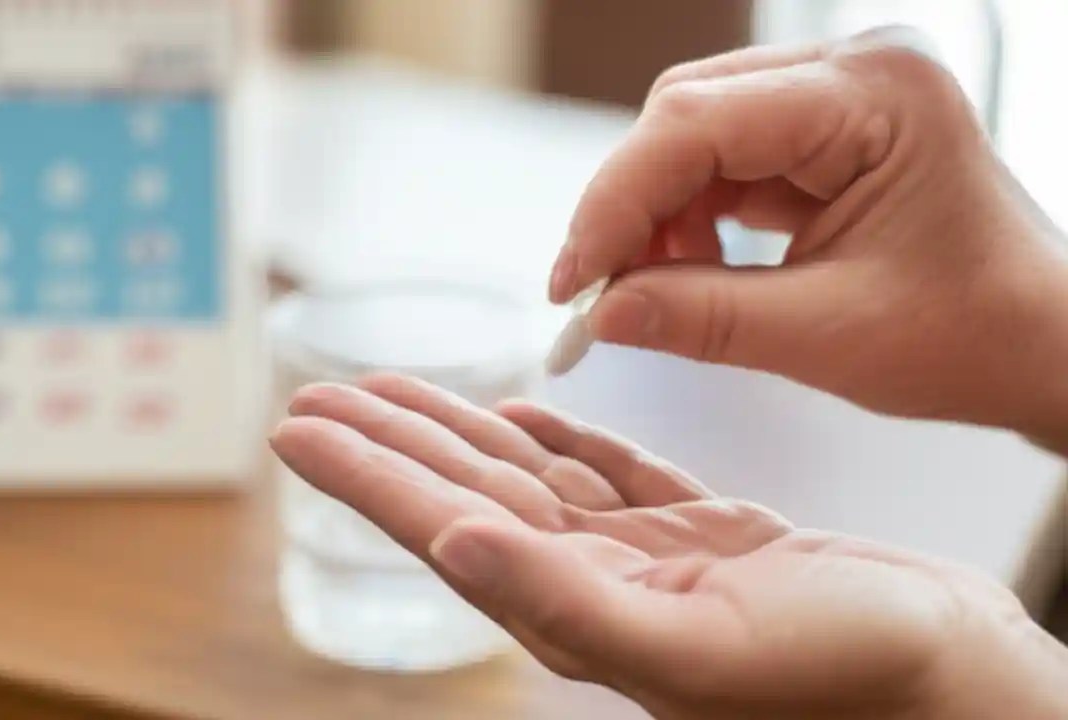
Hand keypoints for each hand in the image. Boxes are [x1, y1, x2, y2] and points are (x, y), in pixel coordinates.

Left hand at [270, 375, 1067, 719]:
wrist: (955, 680)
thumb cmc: (845, 677)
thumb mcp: (697, 644)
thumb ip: (565, 606)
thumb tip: (451, 545)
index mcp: (578, 609)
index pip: (443, 525)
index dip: (364, 475)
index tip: (296, 427)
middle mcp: (598, 583)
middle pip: (467, 492)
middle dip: (389, 439)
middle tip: (317, 391)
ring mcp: (648, 558)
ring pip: (527, 476)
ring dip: (457, 429)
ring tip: (396, 390)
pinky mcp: (702, 537)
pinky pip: (607, 477)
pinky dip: (558, 440)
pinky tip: (521, 414)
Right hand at [551, 27, 1067, 451]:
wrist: (1041, 346)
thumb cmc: (974, 334)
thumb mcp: (827, 336)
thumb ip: (701, 319)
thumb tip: (600, 315)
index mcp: (875, 95)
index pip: (697, 123)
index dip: (616, 202)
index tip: (572, 281)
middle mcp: (856, 71)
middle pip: (686, 114)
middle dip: (632, 207)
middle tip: (598, 291)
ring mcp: (841, 95)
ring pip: (695, 135)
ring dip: (656, 214)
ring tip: (650, 289)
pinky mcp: (825, 130)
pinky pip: (725, 158)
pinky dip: (689, 217)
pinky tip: (686, 267)